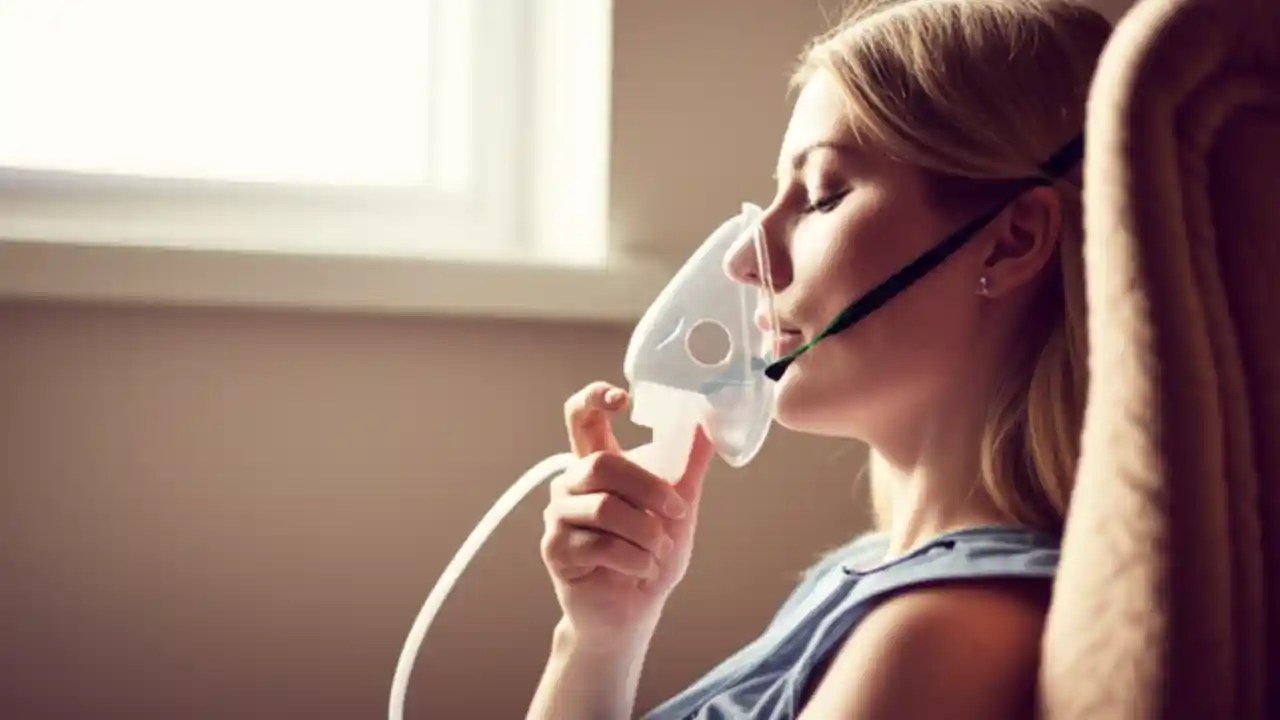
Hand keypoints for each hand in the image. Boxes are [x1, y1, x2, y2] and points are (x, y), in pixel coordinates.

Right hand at [539, 381, 713, 646]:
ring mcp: (558, 516)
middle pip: (602, 465)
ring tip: (657, 552)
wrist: (635, 610)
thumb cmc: (651, 552)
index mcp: (596, 463)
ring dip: (647, 535)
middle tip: (676, 513)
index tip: (624, 399)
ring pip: (606, 509)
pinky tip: (641, 570)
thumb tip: (711, 422)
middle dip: (649, 491)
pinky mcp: (555, 549)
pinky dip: (636, 560)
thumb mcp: (679, 503)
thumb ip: (689, 463)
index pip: (581, 417)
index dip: (594, 397)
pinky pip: (602, 545)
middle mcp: (571, 483)